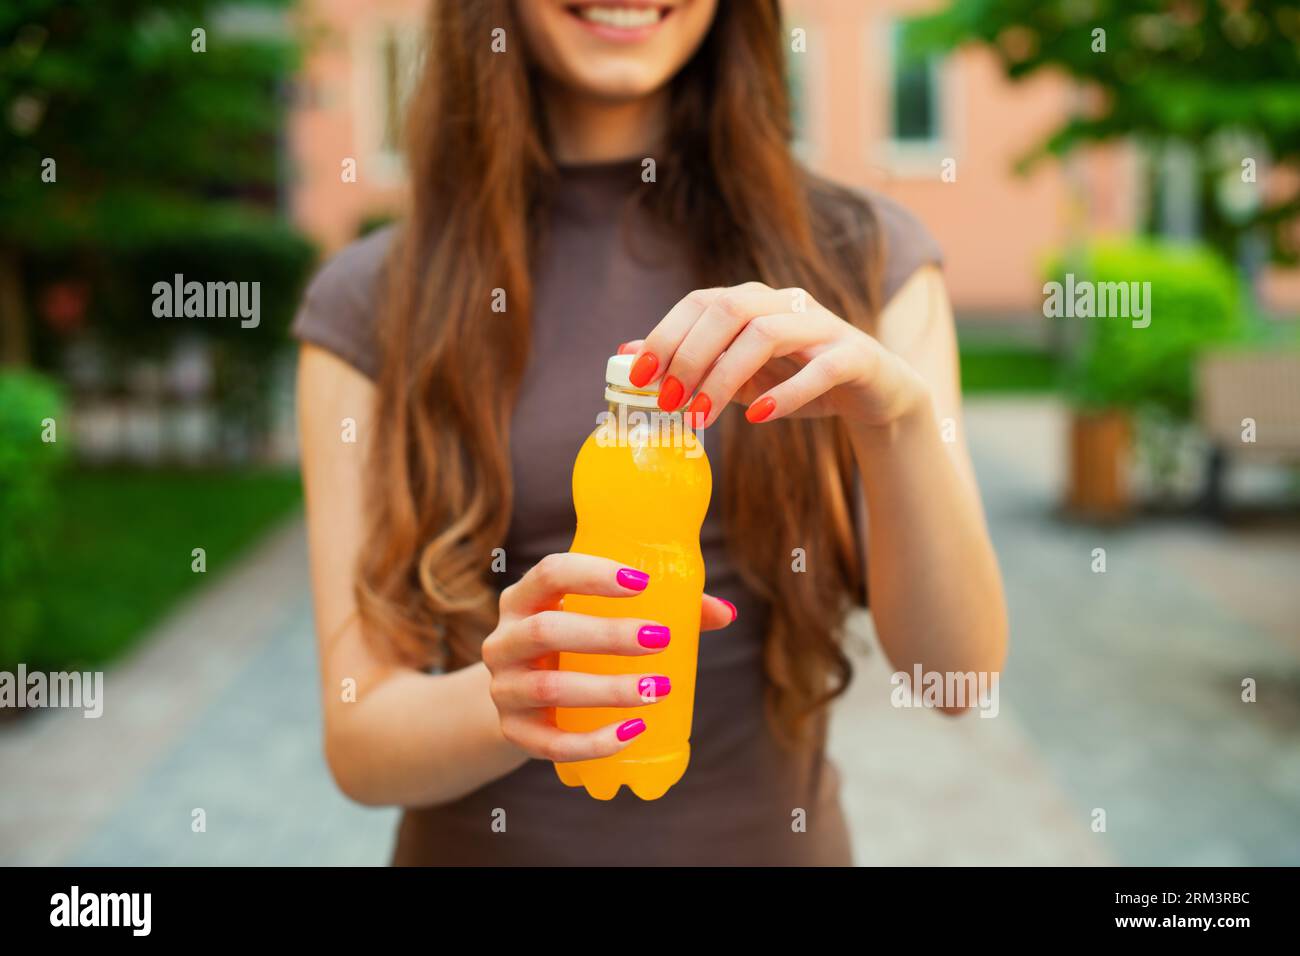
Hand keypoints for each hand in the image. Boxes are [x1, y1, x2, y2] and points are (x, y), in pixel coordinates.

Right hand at [481, 553, 736, 762]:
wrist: (521, 700)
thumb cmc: (574, 645)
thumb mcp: (598, 618)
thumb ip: (661, 609)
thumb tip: (725, 613)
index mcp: (524, 598)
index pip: (550, 572)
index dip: (593, 574)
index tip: (642, 582)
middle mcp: (504, 639)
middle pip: (546, 630)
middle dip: (606, 635)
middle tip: (660, 639)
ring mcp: (504, 688)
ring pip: (548, 689)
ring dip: (607, 690)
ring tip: (657, 690)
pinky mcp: (515, 732)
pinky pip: (549, 743)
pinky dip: (592, 742)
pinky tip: (632, 734)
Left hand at [620, 281, 929, 429]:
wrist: (873, 393)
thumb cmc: (797, 379)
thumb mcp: (738, 376)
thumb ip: (691, 364)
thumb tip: (626, 357)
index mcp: (753, 300)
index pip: (700, 302)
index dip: (665, 335)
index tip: (640, 378)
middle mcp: (785, 303)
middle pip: (729, 309)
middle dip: (690, 356)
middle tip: (668, 402)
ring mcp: (822, 326)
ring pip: (766, 334)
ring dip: (725, 377)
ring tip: (701, 417)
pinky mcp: (854, 356)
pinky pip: (820, 368)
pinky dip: (786, 392)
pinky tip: (759, 418)